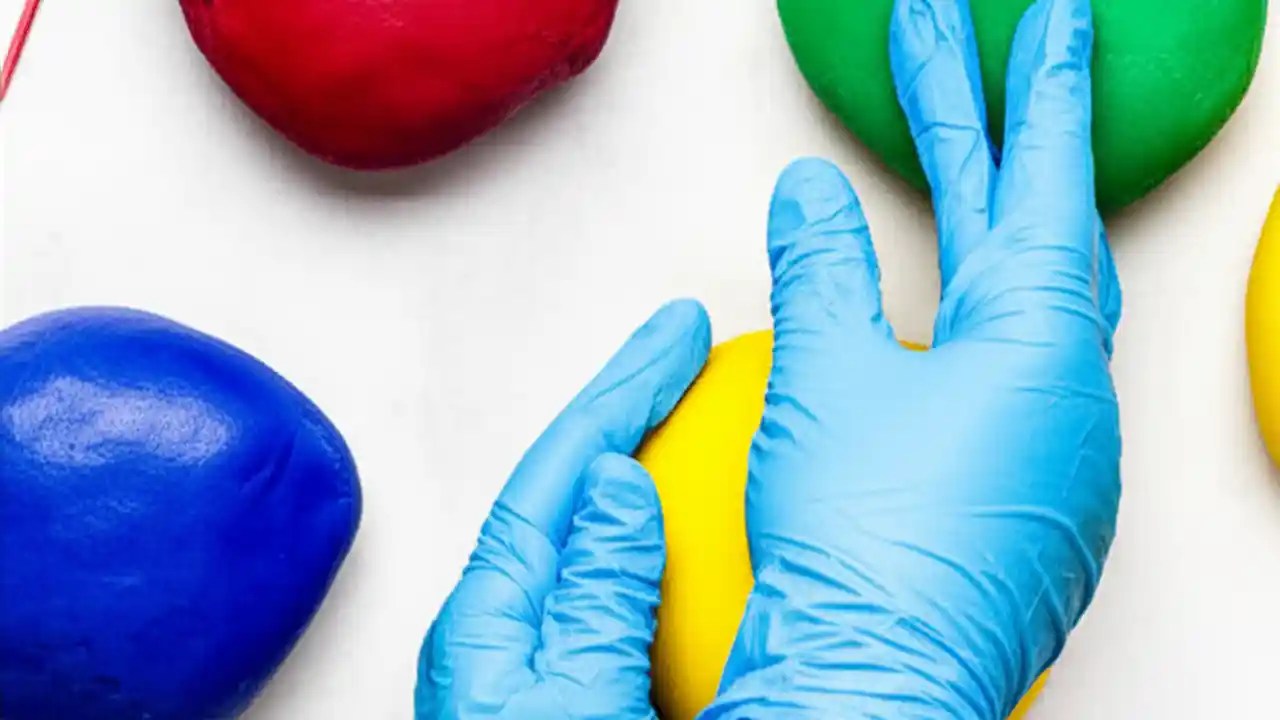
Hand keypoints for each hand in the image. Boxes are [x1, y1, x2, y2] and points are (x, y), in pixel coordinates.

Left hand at [416, 301, 710, 718]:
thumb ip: (600, 596)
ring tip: (683, 409)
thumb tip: (621, 484)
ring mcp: (531, 655)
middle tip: (682, 346)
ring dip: (637, 459)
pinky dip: (650, 541)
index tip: (674, 339)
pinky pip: (608, 585)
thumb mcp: (579, 699)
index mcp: (490, 618)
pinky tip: (681, 539)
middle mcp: (503, 626)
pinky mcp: (565, 688)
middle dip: (627, 405)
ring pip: (589, 530)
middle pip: (569, 482)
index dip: (620, 392)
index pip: (561, 468)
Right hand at [703, 0, 1120, 716]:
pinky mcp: (1024, 502)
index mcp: (1040, 347)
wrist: (873, 683)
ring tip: (949, 153)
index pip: (1044, 181)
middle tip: (960, 42)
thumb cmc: (863, 547)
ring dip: (983, 224)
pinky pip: (1009, 377)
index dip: (1040, 86)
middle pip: (1027, 228)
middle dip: (987, 129)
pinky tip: (935, 316)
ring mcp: (1055, 454)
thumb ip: (821, 271)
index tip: (1054, 16)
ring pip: (1023, 304)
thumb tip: (809, 198)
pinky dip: (972, 320)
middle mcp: (1070, 396)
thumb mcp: (825, 379)